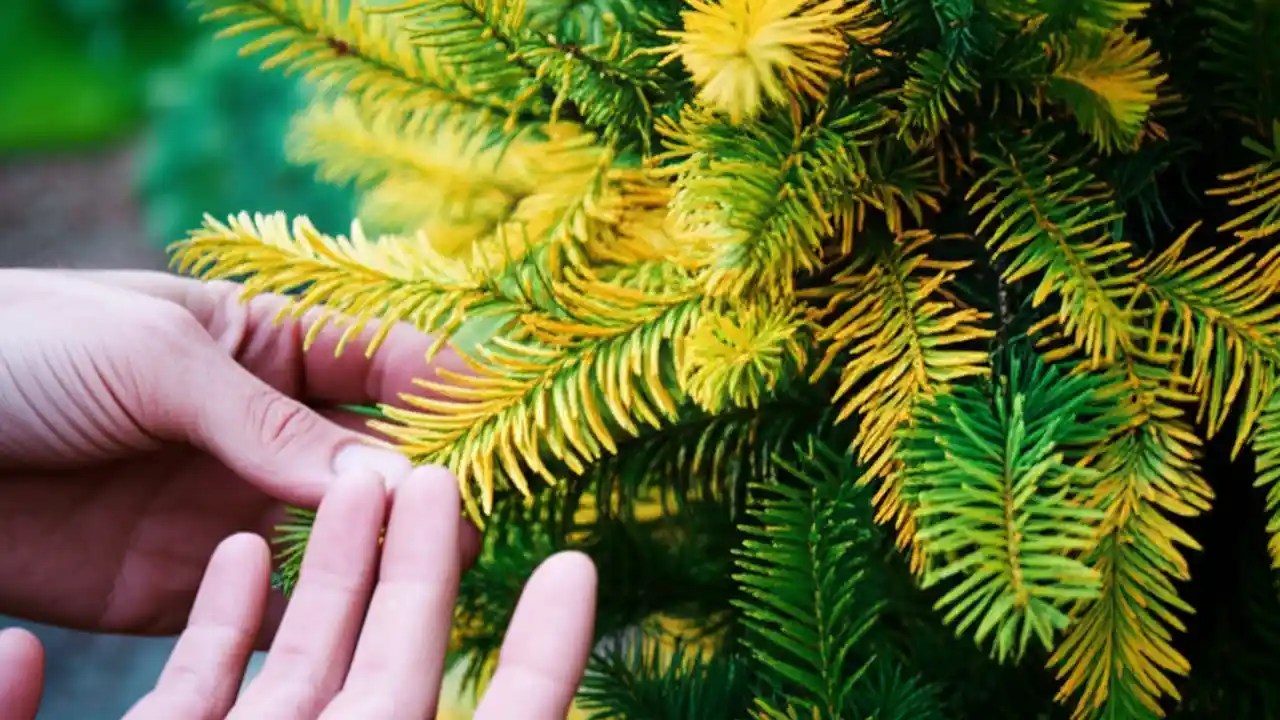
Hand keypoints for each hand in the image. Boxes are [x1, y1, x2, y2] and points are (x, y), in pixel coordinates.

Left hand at [0, 268, 472, 638]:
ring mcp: (229, 507)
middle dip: (434, 482)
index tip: (514, 421)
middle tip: (481, 516)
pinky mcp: (183, 584)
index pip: (389, 359)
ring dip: (389, 554)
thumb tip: (396, 475)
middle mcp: (264, 429)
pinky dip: (317, 617)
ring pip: (340, 538)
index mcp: (267, 343)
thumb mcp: (160, 361)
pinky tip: (355, 625)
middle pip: (380, 458)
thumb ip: (274, 423)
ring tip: (440, 573)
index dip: (454, 386)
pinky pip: (271, 607)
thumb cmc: (23, 351)